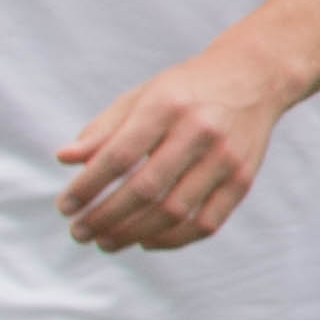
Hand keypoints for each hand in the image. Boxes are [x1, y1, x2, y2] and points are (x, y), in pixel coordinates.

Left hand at [58, 37, 293, 250]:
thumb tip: (64, 159)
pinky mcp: (243, 179)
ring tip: (105, 242)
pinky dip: (172, 240)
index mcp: (167, 106)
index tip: (65, 207)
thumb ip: (103, 129)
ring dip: (133, 234)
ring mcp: (226, 158)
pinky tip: (146, 241)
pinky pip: (206, 223)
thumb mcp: (142, 97)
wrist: (255, 77)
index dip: (87, 187)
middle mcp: (200, 131)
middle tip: (79, 232)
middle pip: (146, 189)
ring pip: (174, 211)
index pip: (119, 156)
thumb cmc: (185, 91)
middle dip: (105, 217)